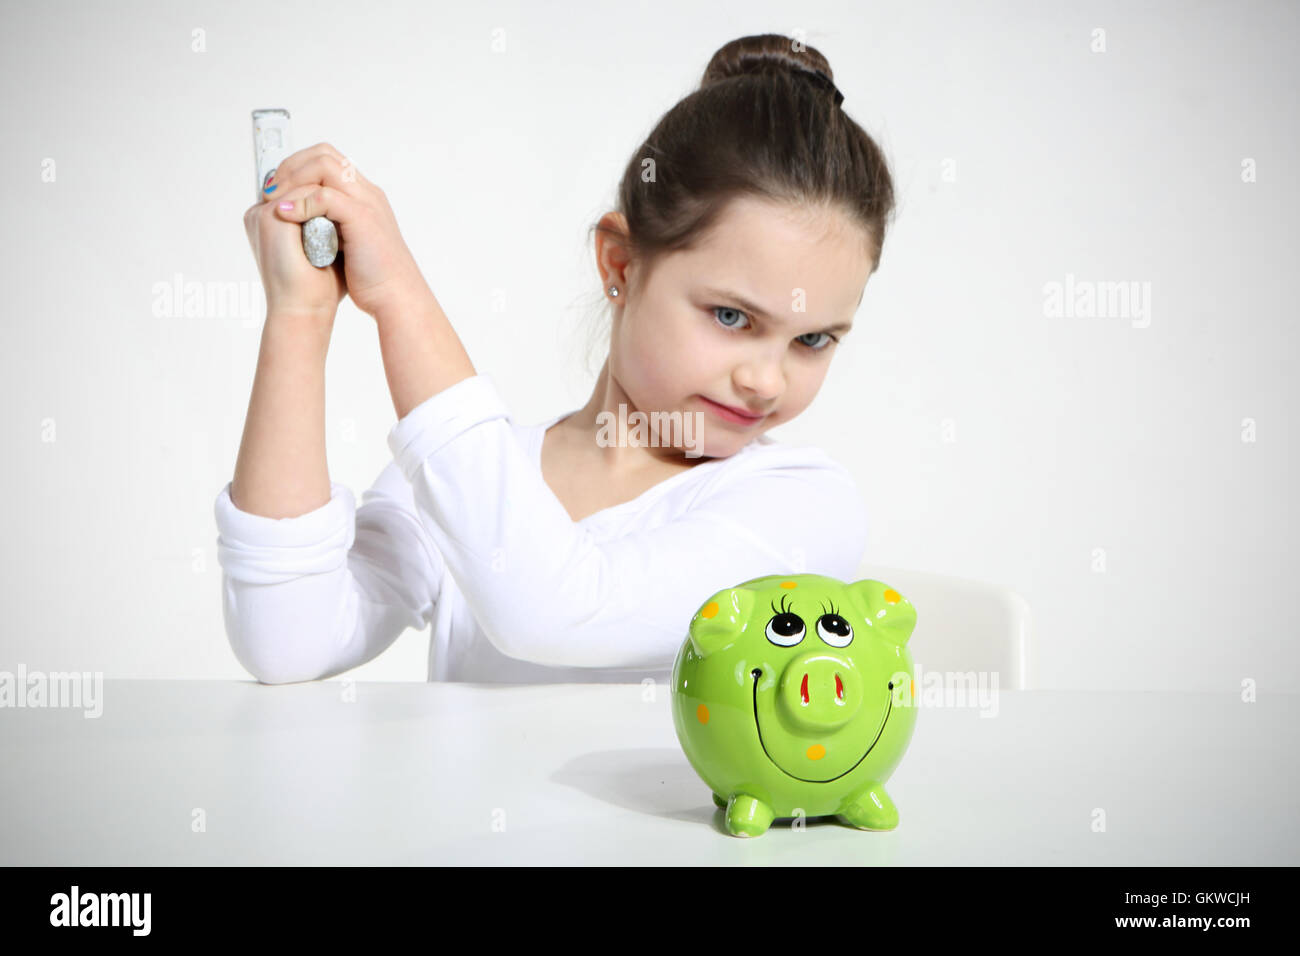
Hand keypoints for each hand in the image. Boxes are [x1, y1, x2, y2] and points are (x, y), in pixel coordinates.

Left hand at [255, 142, 430, 320]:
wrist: (397, 297)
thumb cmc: (374, 278)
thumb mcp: (348, 244)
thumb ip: (330, 225)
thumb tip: (301, 221)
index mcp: (365, 197)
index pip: (328, 161)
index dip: (298, 167)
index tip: (277, 188)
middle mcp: (367, 193)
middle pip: (324, 154)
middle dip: (291, 167)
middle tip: (271, 190)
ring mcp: (366, 202)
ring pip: (323, 166)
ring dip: (292, 180)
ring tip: (273, 200)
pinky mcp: (361, 217)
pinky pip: (324, 195)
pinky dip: (300, 203)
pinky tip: (285, 215)